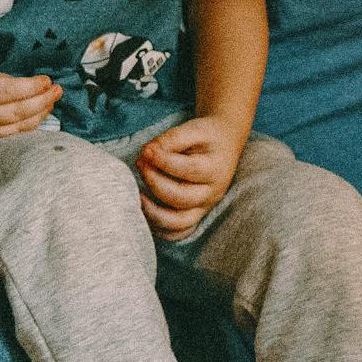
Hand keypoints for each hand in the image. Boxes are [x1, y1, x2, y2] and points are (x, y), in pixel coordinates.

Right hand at [0, 68, 59, 147]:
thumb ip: (2, 81)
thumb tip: (34, 87)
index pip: (9, 91)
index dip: (32, 87)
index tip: (47, 80)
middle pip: (16, 112)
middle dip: (41, 101)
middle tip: (58, 90)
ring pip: (16, 129)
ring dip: (38, 116)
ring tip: (51, 103)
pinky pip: (8, 138)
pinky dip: (25, 128)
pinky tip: (37, 117)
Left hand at [136, 116, 242, 240]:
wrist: (225, 143)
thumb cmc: (206, 136)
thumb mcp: (194, 129)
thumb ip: (172, 138)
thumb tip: (147, 152)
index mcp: (215, 169)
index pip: (188, 169)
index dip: (163, 161)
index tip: (145, 150)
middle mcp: (212, 193)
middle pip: (181, 198)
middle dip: (154, 182)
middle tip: (140, 163)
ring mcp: (204, 208)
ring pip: (178, 222)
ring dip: (153, 212)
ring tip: (137, 194)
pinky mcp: (196, 215)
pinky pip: (178, 233)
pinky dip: (160, 229)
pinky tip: (145, 212)